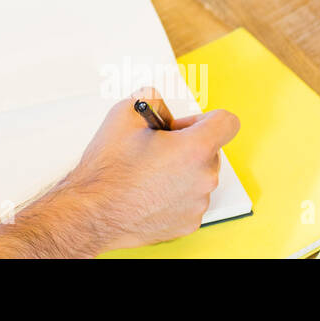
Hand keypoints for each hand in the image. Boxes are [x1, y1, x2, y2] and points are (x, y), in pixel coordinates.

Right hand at [54, 88, 239, 252]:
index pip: (227, 122)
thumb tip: (157, 101)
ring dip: (179, 171)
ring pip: (198, 177)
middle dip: (187, 145)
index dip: (205, 118)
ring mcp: (197, 204)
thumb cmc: (108, 170)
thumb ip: (150, 97)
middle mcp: (203, 178)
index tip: (184, 126)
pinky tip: (148, 191)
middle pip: (210, 151)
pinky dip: (173, 194)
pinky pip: (188, 200)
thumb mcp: (124, 113)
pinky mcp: (188, 223)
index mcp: (195, 148)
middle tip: (156, 148)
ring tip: (146, 172)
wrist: (92, 212)